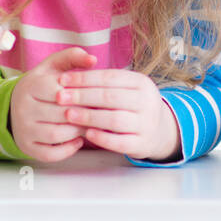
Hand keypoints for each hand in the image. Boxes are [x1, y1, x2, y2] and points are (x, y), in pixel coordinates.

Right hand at [10, 47, 97, 161]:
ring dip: (77, 132)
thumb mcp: (52, 66)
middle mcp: (23, 108)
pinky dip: (67, 150)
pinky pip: (49, 154)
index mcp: (31, 85)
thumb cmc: (40, 85)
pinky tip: (78, 140)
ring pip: (56, 135)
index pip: (61, 92)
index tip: (95, 96)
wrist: (14, 104)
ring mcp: (23, 129)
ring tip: (89, 125)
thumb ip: (73, 57)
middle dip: (83, 114)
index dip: (81, 95)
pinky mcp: (26, 146)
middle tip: (98, 113)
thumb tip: (93, 59)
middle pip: (60, 114)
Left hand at [57, 68, 180, 161]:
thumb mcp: (126, 88)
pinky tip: (87, 134)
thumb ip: (104, 82)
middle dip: (82, 96)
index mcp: (142, 82)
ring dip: (89, 116)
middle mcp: (147, 101)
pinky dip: (103, 138)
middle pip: (110, 97)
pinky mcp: (142, 144)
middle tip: (60, 97)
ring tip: (69, 115)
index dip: (84, 78)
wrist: (160, 130)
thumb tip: (72, 76)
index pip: (110, 77)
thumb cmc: (133, 105)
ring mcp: (147, 124)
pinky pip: (120, 142)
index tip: (63, 79)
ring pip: (115, 119)